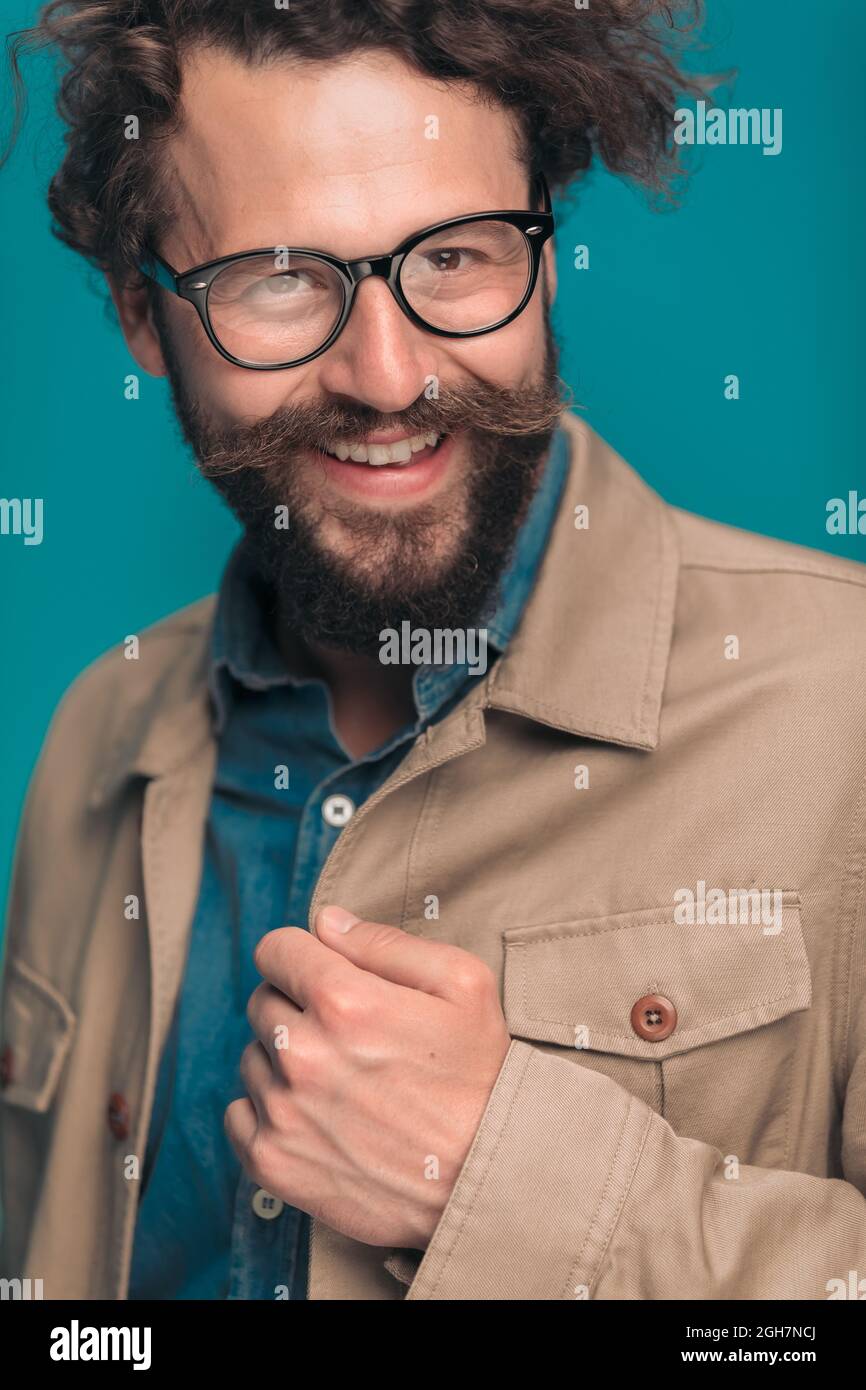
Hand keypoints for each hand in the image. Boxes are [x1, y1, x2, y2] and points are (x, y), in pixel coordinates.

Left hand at [225, 906, 510, 1249]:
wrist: (487, 1180)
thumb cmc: (481, 1078)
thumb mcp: (462, 985)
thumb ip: (386, 943)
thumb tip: (326, 923)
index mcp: (344, 1000)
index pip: (276, 949)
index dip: (303, 956)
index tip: (325, 975)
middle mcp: (302, 1053)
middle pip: (262, 1001)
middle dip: (296, 1005)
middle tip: (345, 1034)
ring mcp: (283, 1111)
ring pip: (254, 1057)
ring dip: (284, 1060)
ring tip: (339, 1080)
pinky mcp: (272, 1161)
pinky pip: (239, 1113)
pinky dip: (267, 1110)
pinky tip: (314, 1115)